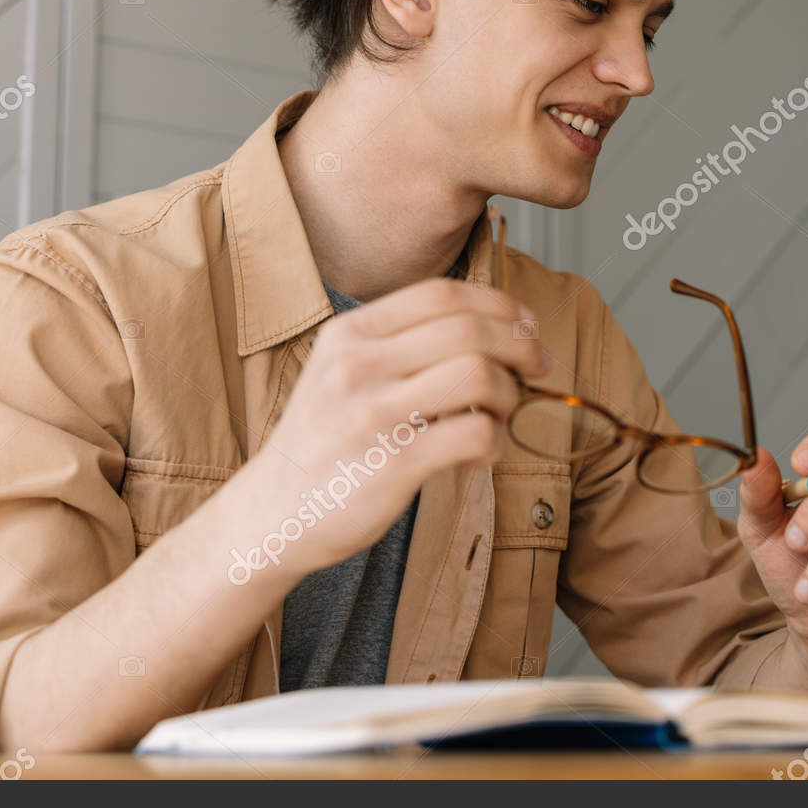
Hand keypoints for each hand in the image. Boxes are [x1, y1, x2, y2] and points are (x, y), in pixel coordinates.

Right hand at [237, 276, 550, 575]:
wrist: (271, 514)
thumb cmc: (324, 444)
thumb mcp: (341, 373)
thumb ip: (401, 345)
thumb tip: (493, 328)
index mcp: (350, 334)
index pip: (441, 293)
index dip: (498, 305)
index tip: (527, 326)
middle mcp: (357, 364)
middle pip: (469, 329)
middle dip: (521, 346)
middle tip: (537, 369)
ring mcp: (373, 413)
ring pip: (478, 374)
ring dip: (508, 396)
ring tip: (498, 417)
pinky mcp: (392, 463)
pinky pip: (474, 434)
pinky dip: (494, 442)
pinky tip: (478, 454)